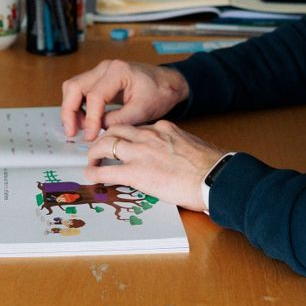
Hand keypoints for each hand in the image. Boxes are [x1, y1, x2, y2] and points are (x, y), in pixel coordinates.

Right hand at [60, 59, 188, 141]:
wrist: (168, 83)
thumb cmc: (159, 92)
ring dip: (71, 109)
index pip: (95, 96)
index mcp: (118, 71)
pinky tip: (83, 122)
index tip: (91, 136)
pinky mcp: (99, 79)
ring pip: (73, 88)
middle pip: (74, 87)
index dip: (91, 119)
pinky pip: (80, 91)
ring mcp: (100, 72)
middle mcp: (105, 68)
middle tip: (72, 133)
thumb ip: (119, 120)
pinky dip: (77, 106)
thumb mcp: (143, 110)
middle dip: (69, 112)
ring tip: (78, 129)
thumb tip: (98, 130)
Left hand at [84, 121, 224, 212]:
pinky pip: (107, 170)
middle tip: (99, 148)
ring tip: (91, 160)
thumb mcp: (191, 146)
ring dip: (95, 152)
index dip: (126, 136)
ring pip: (106, 144)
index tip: (123, 142)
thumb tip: (174, 157)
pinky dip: (95, 172)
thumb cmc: (210, 166)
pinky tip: (91, 176)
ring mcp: (140, 152)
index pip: (137, 127)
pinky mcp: (136, 172)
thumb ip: (177, 146)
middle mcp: (148, 136)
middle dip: (104, 138)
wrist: (214, 177)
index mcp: (163, 128)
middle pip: (116, 130)